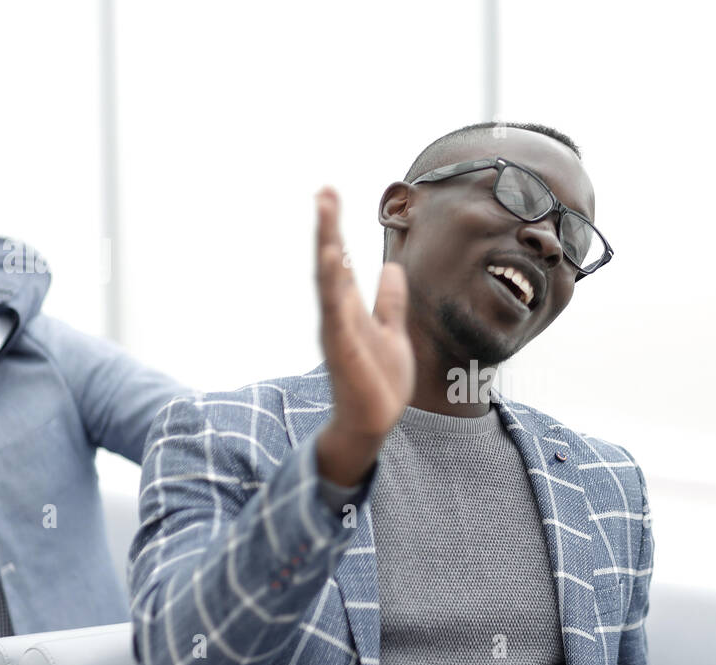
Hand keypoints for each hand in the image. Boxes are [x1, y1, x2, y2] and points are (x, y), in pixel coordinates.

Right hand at [312, 188, 412, 486]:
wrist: (374, 420)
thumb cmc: (379, 380)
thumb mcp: (392, 330)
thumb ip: (390, 301)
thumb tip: (391, 268)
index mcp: (350, 307)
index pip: (340, 259)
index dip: (335, 227)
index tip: (328, 193)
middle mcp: (339, 313)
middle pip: (330, 263)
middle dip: (326, 227)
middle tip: (323, 192)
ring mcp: (338, 330)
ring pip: (328, 283)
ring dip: (326, 249)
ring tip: (325, 216)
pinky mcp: (342, 349)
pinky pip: (335, 313)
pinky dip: (332, 288)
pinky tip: (331, 262)